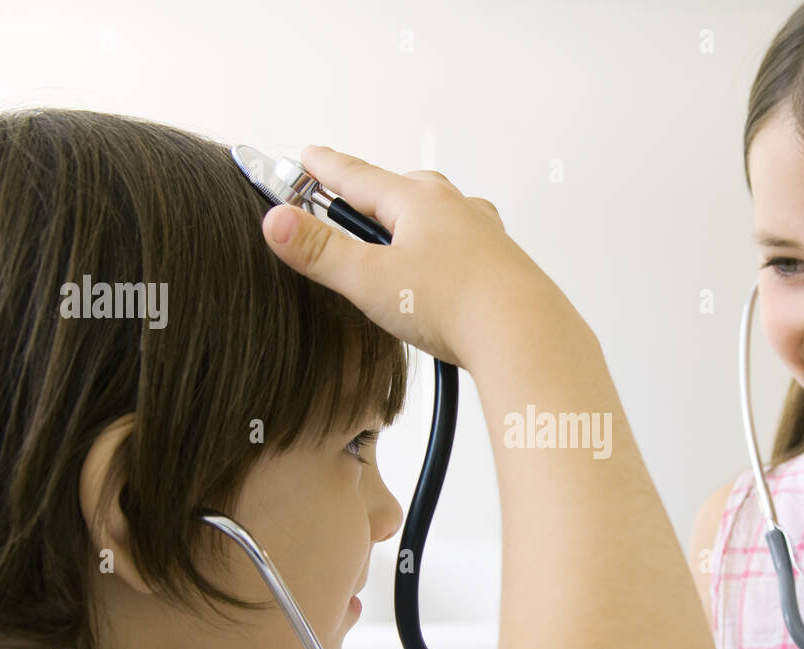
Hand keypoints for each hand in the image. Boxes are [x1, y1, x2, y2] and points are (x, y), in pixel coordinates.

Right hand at [261, 145, 573, 369]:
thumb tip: (276, 221)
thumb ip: (322, 252)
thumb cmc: (457, 306)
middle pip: (401, 190)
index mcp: (418, 202)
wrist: (526, 336)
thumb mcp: (371, 280)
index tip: (306, 157)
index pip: (358, 176)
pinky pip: (464, 245)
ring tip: (392, 243)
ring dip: (411, 222)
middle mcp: (455, 208)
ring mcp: (484, 235)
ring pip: (439, 215)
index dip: (325, 169)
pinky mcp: (504, 265)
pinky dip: (443, 250)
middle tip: (344, 202)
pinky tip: (441, 274)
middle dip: (370, 195)